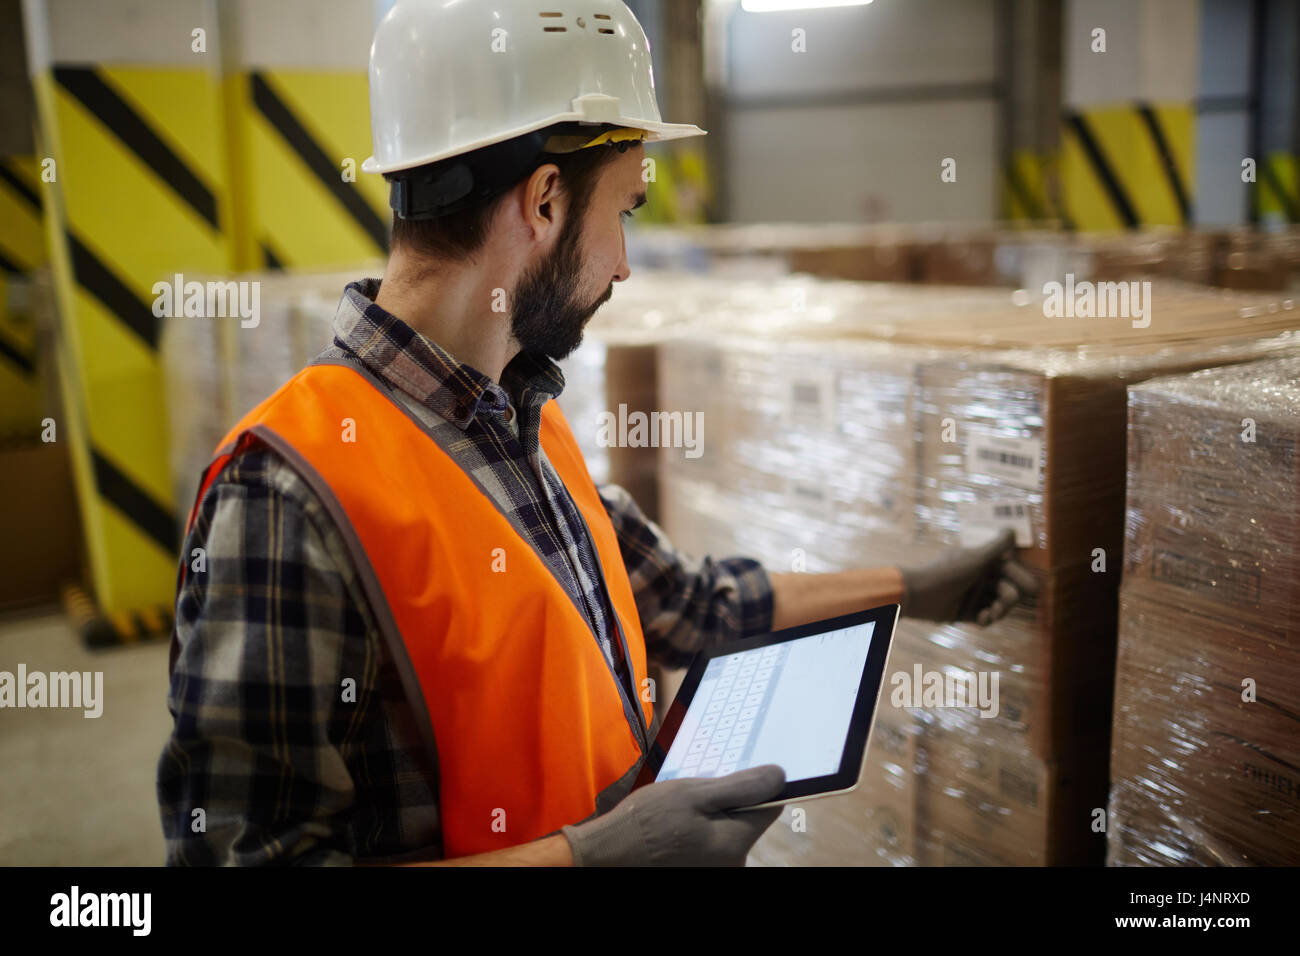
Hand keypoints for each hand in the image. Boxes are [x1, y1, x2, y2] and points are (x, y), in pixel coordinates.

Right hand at [560, 764, 785, 865]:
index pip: (769, 807)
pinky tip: (679, 824)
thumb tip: (780, 776)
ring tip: (682, 809)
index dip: (755, 786)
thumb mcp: (694, 793)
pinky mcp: (703, 869)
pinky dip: (701, 829)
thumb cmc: (649, 820)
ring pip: (728, 829)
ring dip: (712, 814)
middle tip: (697, 791)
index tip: (732, 776)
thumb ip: (741, 787)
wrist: (611, 851)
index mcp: (736, 842)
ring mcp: (718, 869)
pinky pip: (713, 842)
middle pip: (748, 819)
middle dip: (728, 801)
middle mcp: (734, 862)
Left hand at [898, 528, 1038, 624]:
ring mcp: (974, 595)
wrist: (919, 593)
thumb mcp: (976, 557)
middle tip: (1002, 605)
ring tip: (991, 614)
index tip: (1030, 588)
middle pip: (1008, 590)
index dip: (1021, 578)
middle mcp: (981, 577)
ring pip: (999, 606)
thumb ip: (997, 545)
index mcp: (983, 562)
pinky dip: (986, 619)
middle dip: (1009, 599)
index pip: (1011, 570)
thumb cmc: (949, 572)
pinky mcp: (966, 612)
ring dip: (999, 611)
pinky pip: (986, 618)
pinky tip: (981, 619)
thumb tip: (1012, 529)